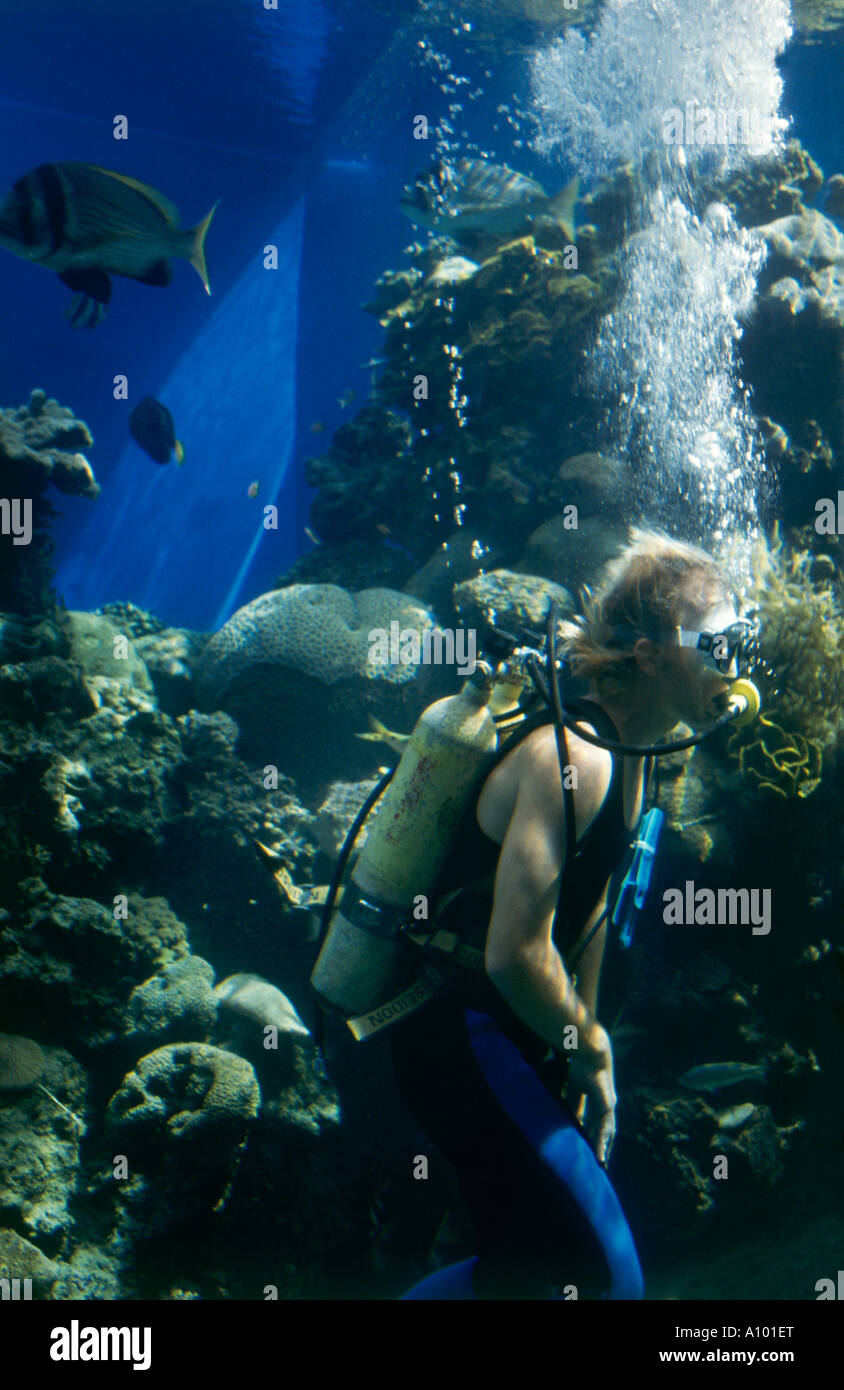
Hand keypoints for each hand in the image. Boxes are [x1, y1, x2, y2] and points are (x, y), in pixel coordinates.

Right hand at [566, 1023, 616, 1166]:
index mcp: (600, 1100)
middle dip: (604, 1145)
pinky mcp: (607, 1106)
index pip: (599, 1123)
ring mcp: (609, 1106)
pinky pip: (605, 1128)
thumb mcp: (575, 1091)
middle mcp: (607, 1105)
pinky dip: (602, 1142)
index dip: (597, 1136)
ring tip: (600, 1163)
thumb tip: (573, 1123)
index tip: (592, 1148)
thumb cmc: (582, 1067)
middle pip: (607, 1131)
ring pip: (607, 1132)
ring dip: (604, 1148)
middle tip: (600, 1162)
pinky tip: (599, 1153)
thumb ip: (575, 1106)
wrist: (589, 1054)